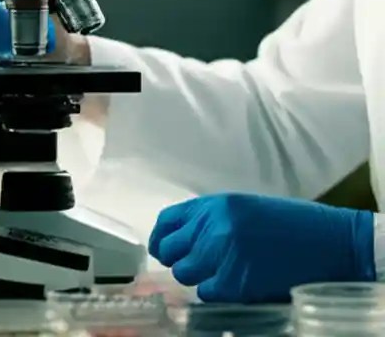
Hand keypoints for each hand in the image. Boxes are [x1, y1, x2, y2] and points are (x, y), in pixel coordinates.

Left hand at [149, 193, 375, 302]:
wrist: (334, 243)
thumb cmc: (293, 226)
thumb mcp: (245, 209)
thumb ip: (211, 219)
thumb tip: (183, 240)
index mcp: (215, 204)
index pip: (167, 221)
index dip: (162, 239)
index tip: (164, 250)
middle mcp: (213, 226)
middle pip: (170, 250)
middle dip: (181, 260)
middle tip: (198, 266)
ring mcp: (222, 254)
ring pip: (185, 274)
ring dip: (200, 278)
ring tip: (223, 274)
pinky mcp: (234, 281)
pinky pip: (207, 292)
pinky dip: (218, 292)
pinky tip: (237, 284)